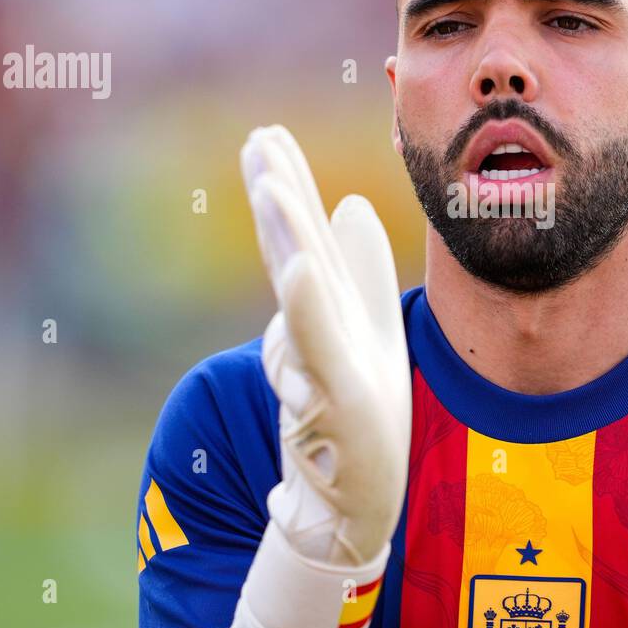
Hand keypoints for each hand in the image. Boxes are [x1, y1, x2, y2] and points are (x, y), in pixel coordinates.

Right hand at [240, 125, 410, 566]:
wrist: (354, 494)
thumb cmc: (359, 409)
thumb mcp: (369, 325)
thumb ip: (357, 266)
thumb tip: (351, 202)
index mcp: (322, 307)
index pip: (299, 236)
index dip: (285, 185)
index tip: (266, 133)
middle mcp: (311, 329)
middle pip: (289, 250)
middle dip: (275, 195)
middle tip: (258, 141)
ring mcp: (317, 361)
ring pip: (297, 292)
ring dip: (284, 238)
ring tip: (272, 189)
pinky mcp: (334, 396)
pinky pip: (318, 345)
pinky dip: (306, 306)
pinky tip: (300, 267)